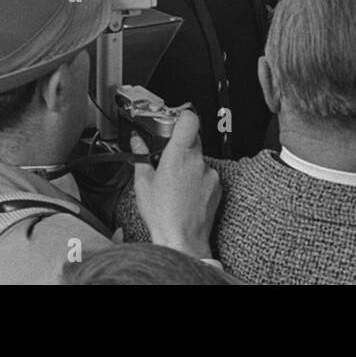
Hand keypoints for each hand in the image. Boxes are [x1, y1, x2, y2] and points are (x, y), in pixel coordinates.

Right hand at [130, 110, 219, 258]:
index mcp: (178, 156)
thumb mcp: (143, 184)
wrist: (182, 240)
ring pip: (199, 159)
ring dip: (188, 165)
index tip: (173, 122)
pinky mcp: (218, 186)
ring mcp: (210, 174)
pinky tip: (185, 194)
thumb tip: (137, 143)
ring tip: (175, 184)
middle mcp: (197, 161)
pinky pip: (207, 174)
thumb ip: (141, 158)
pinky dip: (197, 179)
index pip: (189, 120)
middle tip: (167, 159)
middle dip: (180, 146)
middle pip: (193, 139)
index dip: (182, 116)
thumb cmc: (163, 215)